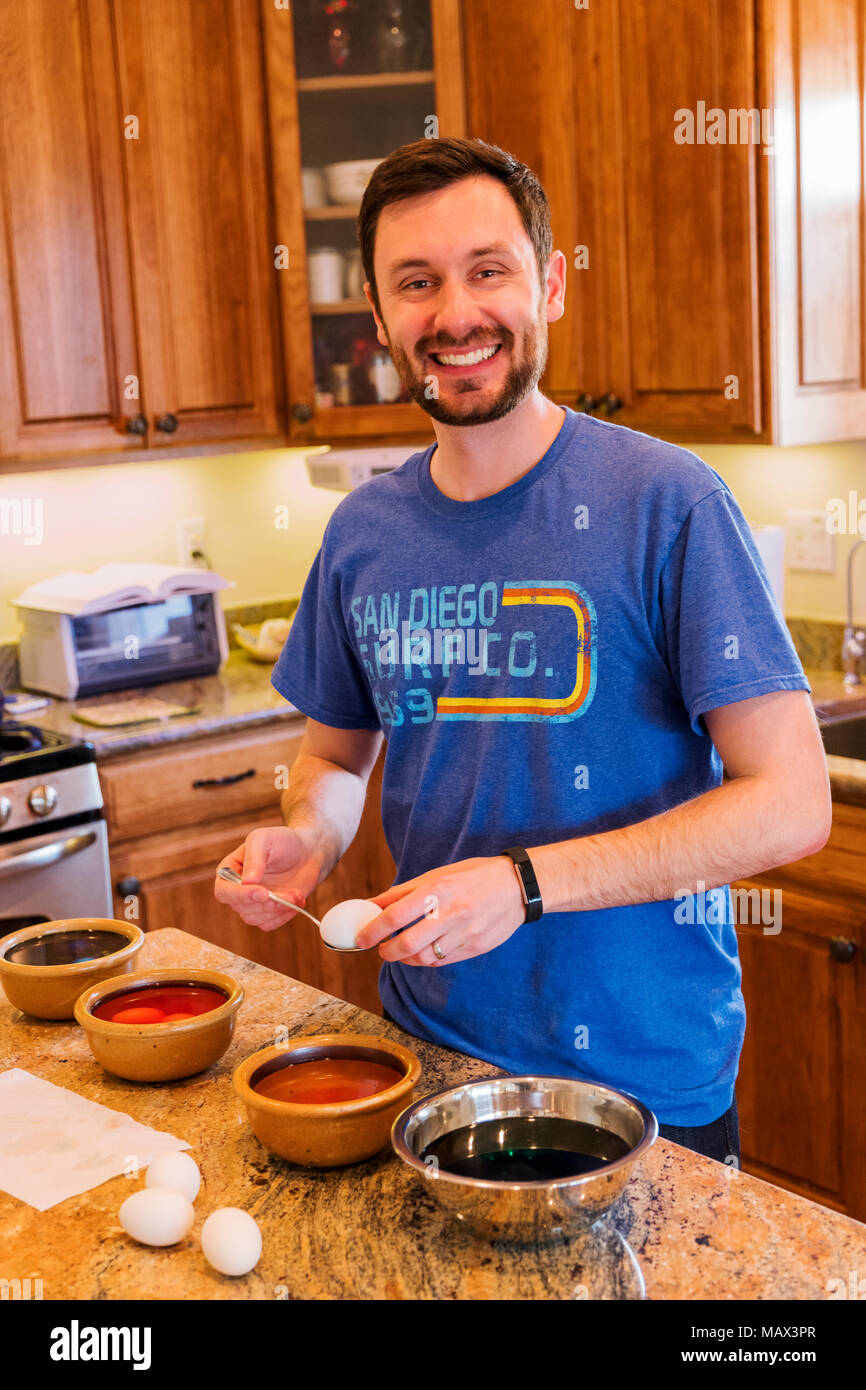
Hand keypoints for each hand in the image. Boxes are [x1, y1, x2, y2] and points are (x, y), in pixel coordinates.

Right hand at [214, 826, 321, 931]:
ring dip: (278, 909)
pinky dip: (284, 915)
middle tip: (290, 893)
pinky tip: (296, 900)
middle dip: (267, 902)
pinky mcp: (267, 912)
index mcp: (229, 870)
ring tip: (296, 893)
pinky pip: (268, 924)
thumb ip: (254, 858)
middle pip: (240, 907)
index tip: (263, 892)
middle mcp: (237, 889)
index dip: (240, 895)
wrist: (307, 852)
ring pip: (254, 918)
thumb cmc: (282, 842)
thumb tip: (247, 882)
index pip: (224, 891)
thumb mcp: (264, 840)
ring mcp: (252, 903)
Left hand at [356, 855, 525, 965]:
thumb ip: (402, 892)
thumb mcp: (437, 875)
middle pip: (406, 944)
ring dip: (406, 958)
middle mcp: (450, 912)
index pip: (395, 915)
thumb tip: (370, 904)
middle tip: (381, 950)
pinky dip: (426, 960)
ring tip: (401, 950)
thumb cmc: (473, 876)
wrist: (517, 886)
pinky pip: (442, 961)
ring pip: (423, 958)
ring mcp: (464, 932)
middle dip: (387, 952)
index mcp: (437, 889)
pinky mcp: (475, 947)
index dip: (373, 931)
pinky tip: (424, 951)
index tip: (360, 939)